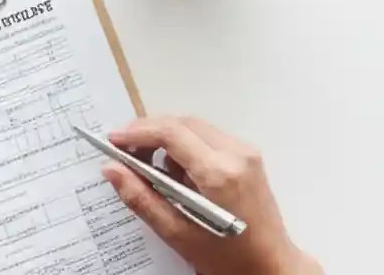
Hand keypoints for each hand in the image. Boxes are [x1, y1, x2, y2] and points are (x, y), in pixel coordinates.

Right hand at [101, 117, 320, 274]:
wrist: (271, 267)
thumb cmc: (227, 258)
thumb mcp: (177, 234)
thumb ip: (141, 199)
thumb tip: (112, 169)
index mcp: (219, 173)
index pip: (171, 133)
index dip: (137, 132)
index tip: (113, 141)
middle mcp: (236, 153)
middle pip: (182, 123)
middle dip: (149, 131)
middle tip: (124, 151)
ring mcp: (246, 152)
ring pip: (195, 127)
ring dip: (167, 138)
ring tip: (148, 166)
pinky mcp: (249, 156)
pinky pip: (208, 137)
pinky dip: (186, 146)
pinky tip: (176, 172)